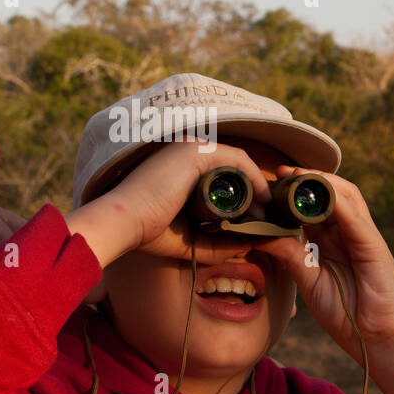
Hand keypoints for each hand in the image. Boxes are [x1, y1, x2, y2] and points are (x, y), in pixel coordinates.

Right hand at [67, 141, 271, 267]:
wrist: (124, 221)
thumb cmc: (148, 231)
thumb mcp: (190, 241)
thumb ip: (217, 244)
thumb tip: (249, 246)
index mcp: (183, 167)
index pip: (222, 176)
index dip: (244, 195)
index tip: (258, 218)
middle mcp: (189, 151)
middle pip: (233, 168)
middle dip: (254, 190)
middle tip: (269, 215)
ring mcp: (193, 147)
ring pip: (238, 163)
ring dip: (257, 185)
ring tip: (268, 211)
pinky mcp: (196, 150)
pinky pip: (237, 159)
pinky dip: (253, 178)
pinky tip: (261, 199)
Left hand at [254, 166, 393, 365]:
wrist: (376, 341)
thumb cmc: (345, 314)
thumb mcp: (309, 281)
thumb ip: (290, 255)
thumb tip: (261, 235)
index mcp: (331, 242)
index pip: (312, 207)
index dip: (293, 193)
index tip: (269, 185)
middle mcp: (348, 234)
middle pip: (329, 194)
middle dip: (306, 180)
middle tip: (280, 172)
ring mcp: (363, 237)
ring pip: (345, 196)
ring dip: (322, 183)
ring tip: (297, 175)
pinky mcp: (374, 246)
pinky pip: (356, 217)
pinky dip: (338, 202)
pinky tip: (320, 193)